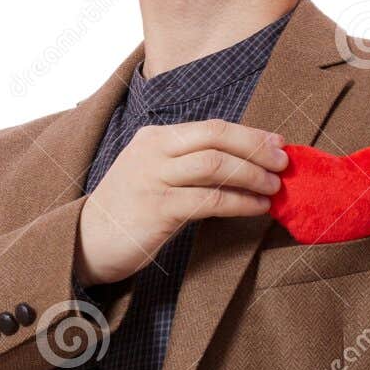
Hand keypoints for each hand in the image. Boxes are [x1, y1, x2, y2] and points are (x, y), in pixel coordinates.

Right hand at [73, 119, 288, 286]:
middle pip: (216, 137)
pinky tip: (257, 207)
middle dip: (256, 148)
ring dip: (253, 175)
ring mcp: (153, 178)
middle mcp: (153, 151)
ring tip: (275, 188)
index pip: (211, 127)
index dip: (250, 134)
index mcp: (155, 137)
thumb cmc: (129, 210)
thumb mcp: (153, 173)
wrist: (85, 242)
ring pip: (216, 166)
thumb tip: (244, 161)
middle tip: (284, 162)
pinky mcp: (157, 209)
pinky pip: (209, 200)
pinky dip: (240, 202)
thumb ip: (188, 162)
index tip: (278, 144)